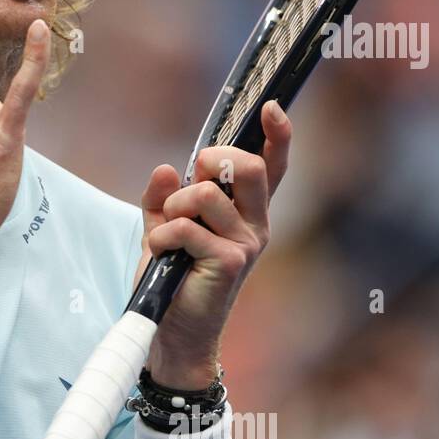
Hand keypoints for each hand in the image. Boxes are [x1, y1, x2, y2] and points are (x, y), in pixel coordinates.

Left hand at [133, 100, 292, 386]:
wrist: (172, 331)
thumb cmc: (172, 279)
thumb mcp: (163, 228)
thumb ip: (163, 198)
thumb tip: (165, 169)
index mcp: (245, 213)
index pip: (271, 167)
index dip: (277, 135)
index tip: (270, 107)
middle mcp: (256, 225)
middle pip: (247, 166)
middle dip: (209, 162)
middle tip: (186, 190)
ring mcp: (247, 243)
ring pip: (206, 194)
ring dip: (173, 208)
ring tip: (166, 235)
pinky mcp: (230, 261)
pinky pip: (185, 226)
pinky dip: (161, 235)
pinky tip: (161, 254)